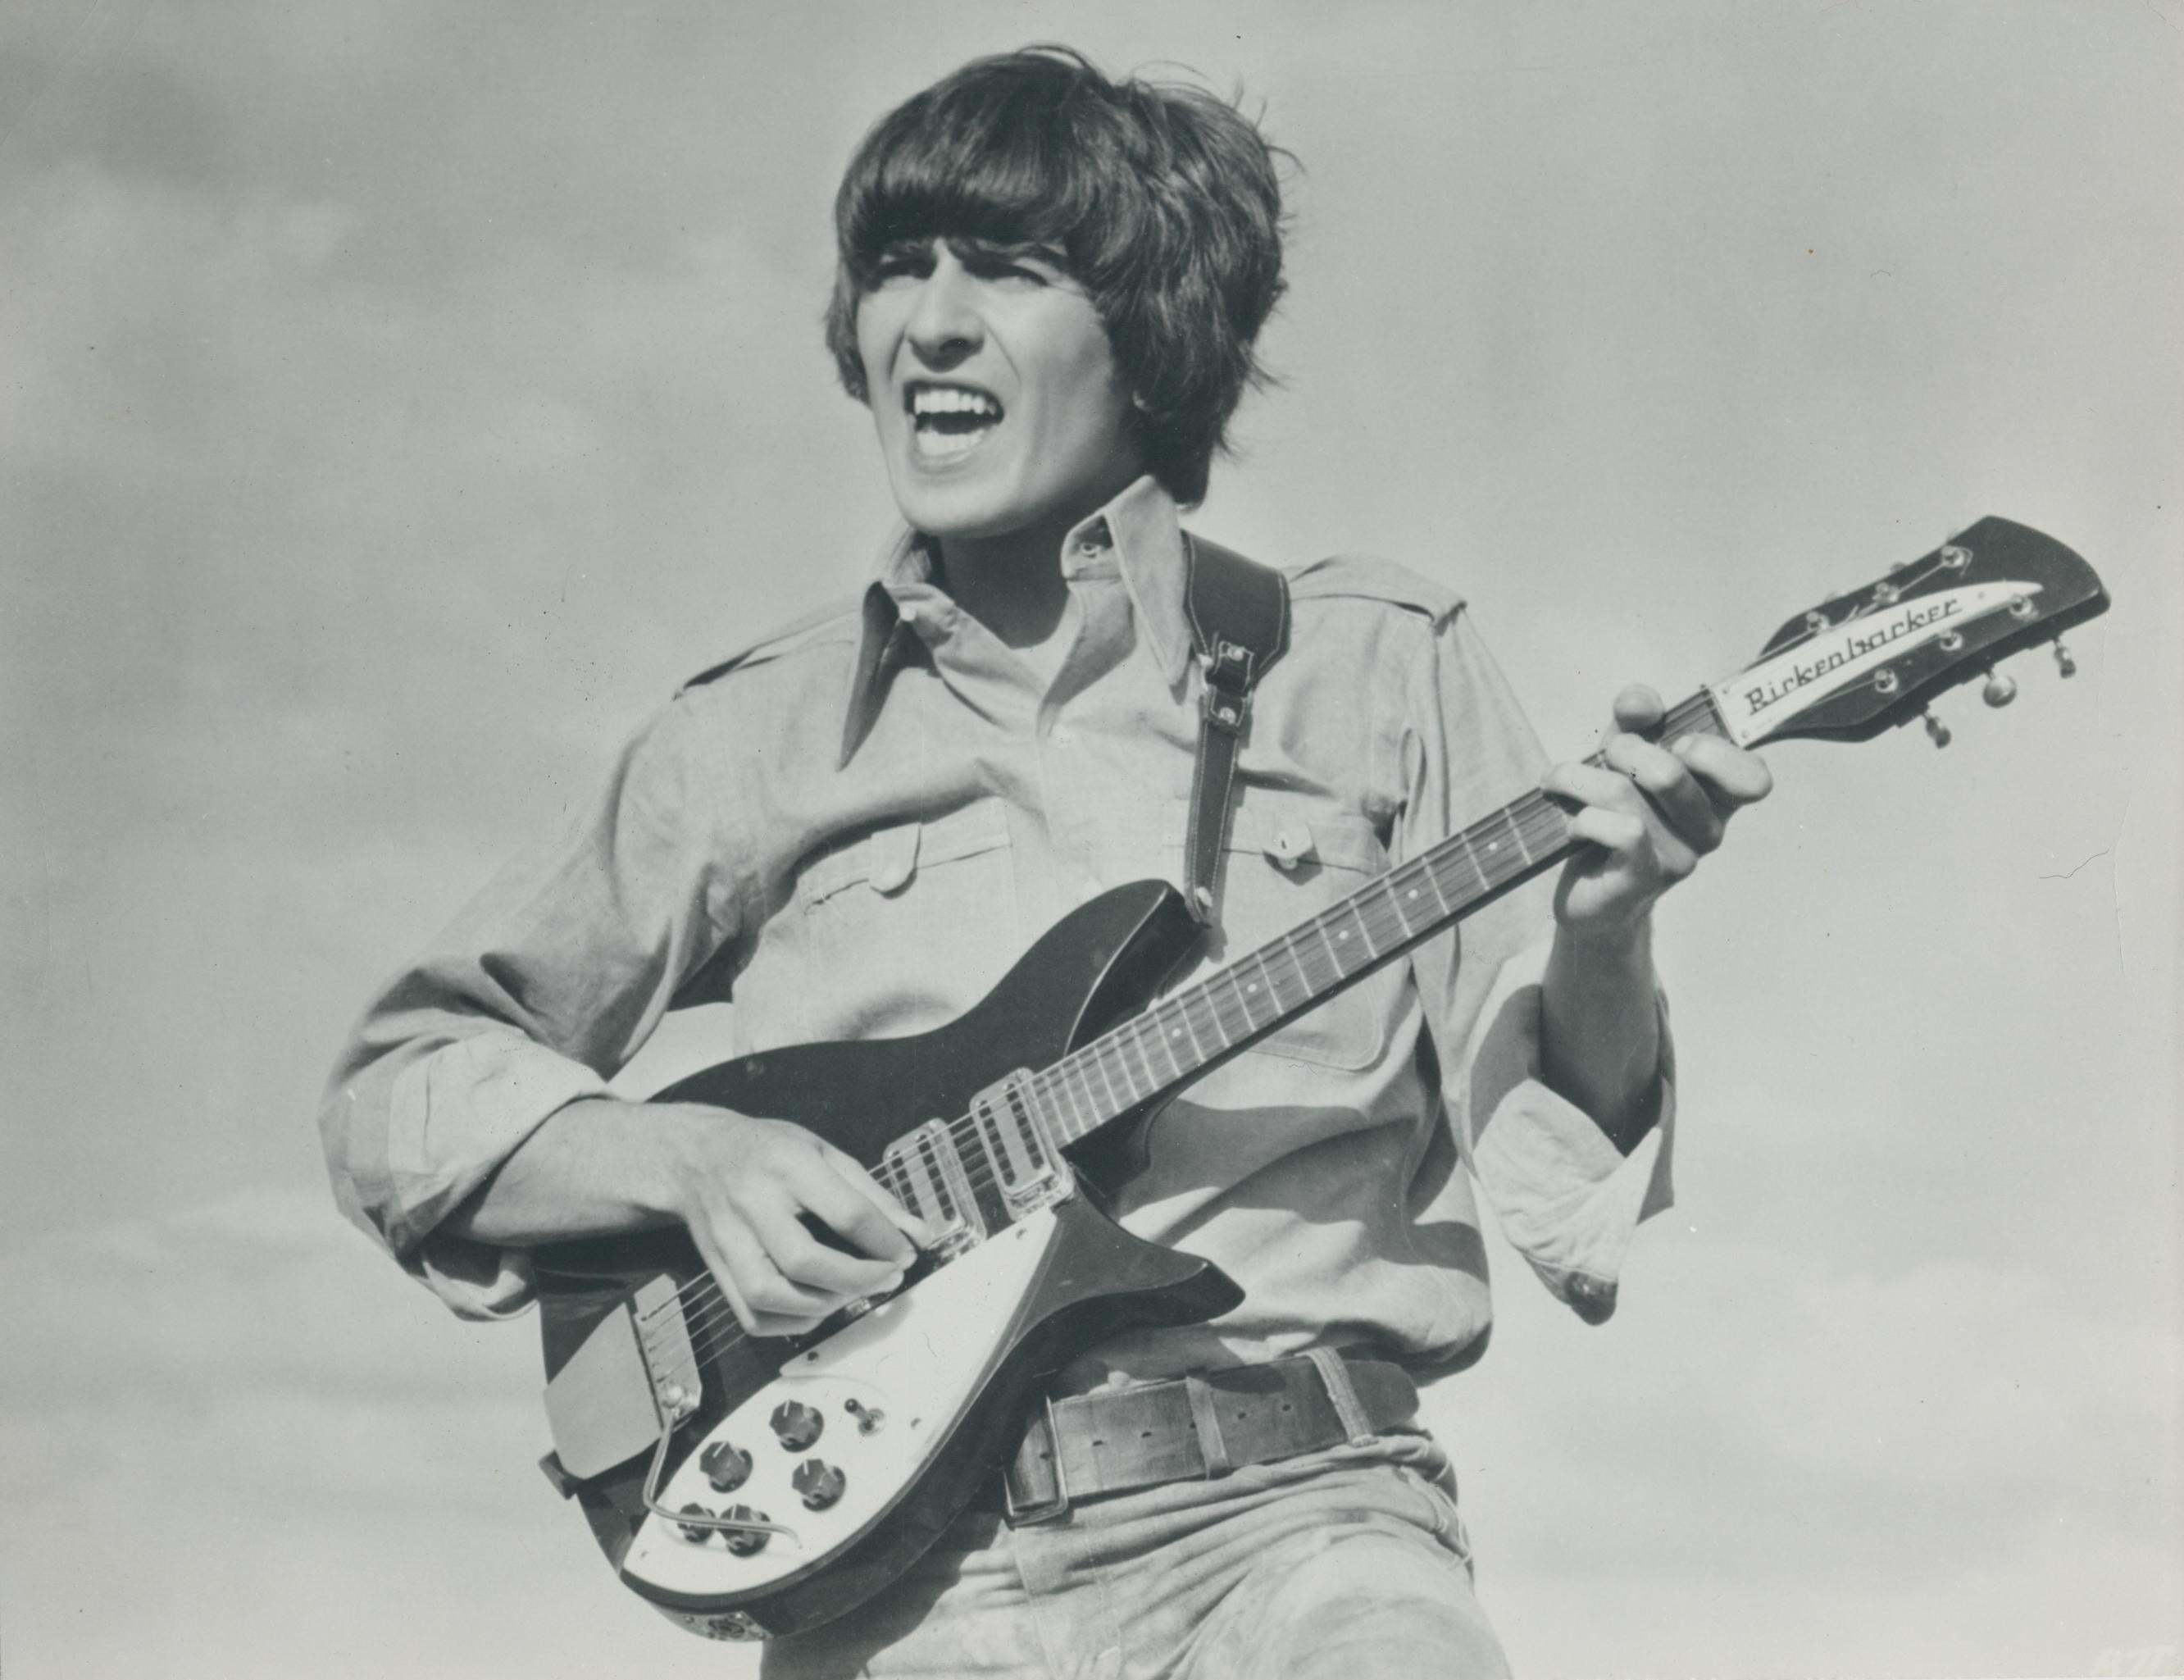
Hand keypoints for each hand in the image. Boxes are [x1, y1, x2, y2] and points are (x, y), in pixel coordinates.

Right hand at [652, 1106, 932, 1337]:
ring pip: (773, 1295)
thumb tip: (918, 1235)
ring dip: (825, 1305)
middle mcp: (752, 1204)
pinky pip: (753, 1318)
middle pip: (806, 1260)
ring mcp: (728, 1241)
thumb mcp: (824, 1152)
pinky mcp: (716, 1271)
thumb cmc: (769, 1151)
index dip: (886, 1241)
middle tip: (888, 1277)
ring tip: (854, 1292)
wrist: (695, 1156)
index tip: (907, 1252)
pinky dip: (792, 1324)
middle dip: (859, 1279)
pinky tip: (817, 1307)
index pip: (846, 1213)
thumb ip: (872, 1194)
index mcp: (787, 1165)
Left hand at [1541, 685, 1772, 946]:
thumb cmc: (1611, 814)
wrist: (1585, 892)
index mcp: (1717, 798)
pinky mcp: (1643, 880)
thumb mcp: (1622, 756)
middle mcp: (1708, 831)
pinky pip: (1618, 829)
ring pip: (1626, 794)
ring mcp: (1680, 859)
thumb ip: (1636, 720)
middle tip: (1603, 759)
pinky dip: (1583, 816)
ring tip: (1562, 785)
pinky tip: (1573, 826)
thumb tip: (1641, 700)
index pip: (1754, 778)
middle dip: (1621, 749)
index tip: (1676, 743)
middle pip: (1671, 770)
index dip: (1715, 751)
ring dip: (1580, 779)